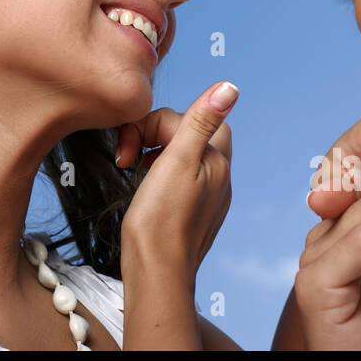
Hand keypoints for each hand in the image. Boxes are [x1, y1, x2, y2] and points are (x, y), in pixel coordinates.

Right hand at [117, 80, 234, 285]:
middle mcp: (219, 178)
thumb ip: (200, 121)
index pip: (189, 118)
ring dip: (155, 154)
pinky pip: (179, 179)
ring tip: (134, 170)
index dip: (156, 123)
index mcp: (217, 162)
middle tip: (130, 156)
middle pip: (189, 133)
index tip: (134, 146)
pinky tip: (145, 188)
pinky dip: (158, 174)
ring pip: (183, 156)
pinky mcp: (193, 213)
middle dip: (156, 135)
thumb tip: (229, 86)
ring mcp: (207, 198)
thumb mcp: (178, 161)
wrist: (155, 273)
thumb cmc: (160, 220)